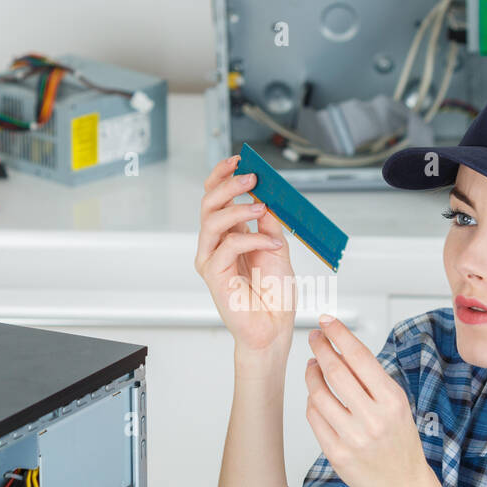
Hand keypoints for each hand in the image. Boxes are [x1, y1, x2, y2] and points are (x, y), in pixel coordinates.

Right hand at [193, 154, 296, 353]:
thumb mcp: (277, 247)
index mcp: (228, 235)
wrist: (274, 327)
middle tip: (250, 177)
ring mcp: (211, 259)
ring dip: (238, 208)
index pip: (215, 197)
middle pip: (208, 203)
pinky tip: (269, 243)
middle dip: (228, 185)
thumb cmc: (274, 294)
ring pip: (212, 221)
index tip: (239, 159)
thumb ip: (268, 222)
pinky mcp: (213, 275)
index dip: (222, 175)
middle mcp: (215, 244)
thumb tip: (265, 195)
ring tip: (261, 206)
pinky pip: (227, 246)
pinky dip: (251, 239)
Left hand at [303, 315, 436, 486]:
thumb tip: (340, 348)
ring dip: (311, 375)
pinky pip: (314, 418)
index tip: (327, 321)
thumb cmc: (399, 441)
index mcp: (392, 400)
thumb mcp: (396, 404)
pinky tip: (316, 396)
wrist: (403, 485)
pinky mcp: (337, 454)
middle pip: (336, 371)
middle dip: (321, 349)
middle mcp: (373, 418)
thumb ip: (372, 380)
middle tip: (315, 339)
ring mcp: (353, 438)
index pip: (360, 357)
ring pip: (319, 394)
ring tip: (313, 367)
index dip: (340, 334)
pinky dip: (312, 402)